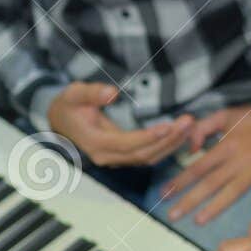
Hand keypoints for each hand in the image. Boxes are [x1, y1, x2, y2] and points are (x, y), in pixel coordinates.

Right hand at [46, 82, 191, 166]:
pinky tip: (181, 134)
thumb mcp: (74, 94)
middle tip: (188, 122)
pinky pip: (149, 155)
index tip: (168, 126)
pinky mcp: (125, 155)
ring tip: (190, 126)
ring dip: (171, 144)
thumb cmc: (68, 106)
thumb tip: (112, 92)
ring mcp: (117, 158)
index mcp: (96, 144)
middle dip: (168, 140)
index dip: (149, 137)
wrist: (61, 120)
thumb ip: (91, 93)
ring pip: (149, 157)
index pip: (127, 144)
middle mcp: (108, 156)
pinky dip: (166, 146)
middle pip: (143, 154)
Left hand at [161, 108, 250, 231]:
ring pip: (232, 192)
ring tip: (198, 221)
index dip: (179, 181)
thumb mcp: (226, 114)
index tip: (163, 194)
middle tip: (172, 216)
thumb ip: (204, 127)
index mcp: (226, 146)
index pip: (198, 167)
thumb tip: (190, 148)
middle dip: (189, 200)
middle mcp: (238, 161)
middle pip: (210, 183)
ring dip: (215, 208)